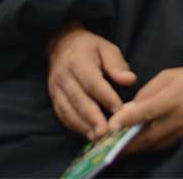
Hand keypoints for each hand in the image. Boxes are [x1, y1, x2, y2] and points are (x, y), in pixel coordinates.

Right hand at [46, 24, 136, 139]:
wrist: (61, 44)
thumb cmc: (89, 48)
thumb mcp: (106, 48)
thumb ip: (117, 65)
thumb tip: (129, 79)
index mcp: (78, 60)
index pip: (93, 82)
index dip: (106, 97)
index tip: (120, 111)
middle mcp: (64, 75)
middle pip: (79, 99)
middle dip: (94, 118)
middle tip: (107, 132)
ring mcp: (55, 88)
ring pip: (69, 110)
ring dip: (83, 126)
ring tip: (98, 138)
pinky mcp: (53, 97)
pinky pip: (62, 114)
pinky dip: (74, 126)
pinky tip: (88, 134)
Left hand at [106, 67, 182, 153]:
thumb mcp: (166, 77)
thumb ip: (146, 93)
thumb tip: (127, 110)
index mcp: (173, 98)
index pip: (147, 111)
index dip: (128, 119)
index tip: (112, 125)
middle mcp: (178, 118)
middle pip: (148, 135)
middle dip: (126, 142)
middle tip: (106, 144)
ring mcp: (181, 131)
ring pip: (153, 145)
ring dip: (134, 148)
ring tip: (115, 148)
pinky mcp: (182, 138)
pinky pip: (160, 146)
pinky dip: (146, 147)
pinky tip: (134, 145)